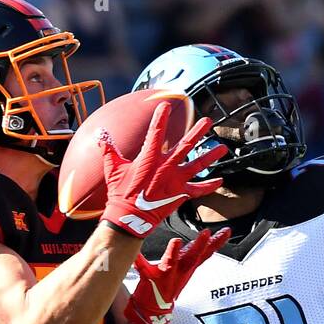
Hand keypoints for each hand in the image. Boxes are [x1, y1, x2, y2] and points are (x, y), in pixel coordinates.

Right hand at [100, 102, 226, 237]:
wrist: (129, 217)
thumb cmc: (120, 192)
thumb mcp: (112, 168)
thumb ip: (109, 149)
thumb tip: (101, 134)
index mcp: (150, 157)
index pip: (156, 132)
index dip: (161, 117)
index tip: (167, 105)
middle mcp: (166, 166)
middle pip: (186, 145)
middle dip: (198, 131)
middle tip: (208, 121)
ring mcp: (176, 180)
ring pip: (198, 165)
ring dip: (210, 155)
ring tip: (222, 147)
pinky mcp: (181, 194)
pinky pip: (199, 189)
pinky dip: (210, 185)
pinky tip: (220, 180)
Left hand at [124, 228, 231, 323]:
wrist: (155, 308)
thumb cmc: (171, 283)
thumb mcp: (188, 268)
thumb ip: (198, 251)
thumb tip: (210, 234)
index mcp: (188, 266)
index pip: (205, 253)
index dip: (216, 243)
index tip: (226, 231)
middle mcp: (179, 270)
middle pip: (192, 257)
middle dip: (200, 245)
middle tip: (207, 233)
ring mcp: (165, 276)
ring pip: (171, 262)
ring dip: (174, 253)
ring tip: (176, 241)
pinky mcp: (150, 279)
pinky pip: (144, 269)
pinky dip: (139, 263)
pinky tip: (134, 256)